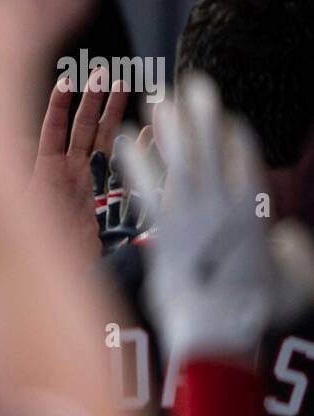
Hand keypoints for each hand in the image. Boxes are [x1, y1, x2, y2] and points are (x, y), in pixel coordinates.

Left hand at [29, 68, 128, 257]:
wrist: (56, 276)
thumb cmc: (31, 243)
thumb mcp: (16, 207)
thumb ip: (14, 173)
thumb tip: (11, 143)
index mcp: (46, 172)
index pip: (53, 130)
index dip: (59, 106)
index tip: (66, 81)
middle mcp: (69, 174)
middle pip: (83, 128)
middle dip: (93, 99)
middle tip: (105, 70)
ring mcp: (90, 184)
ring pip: (105, 140)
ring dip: (114, 113)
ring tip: (125, 83)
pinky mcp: (109, 201)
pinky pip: (127, 168)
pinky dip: (141, 149)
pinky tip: (150, 131)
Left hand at [123, 75, 277, 358]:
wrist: (215, 332)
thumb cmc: (256, 314)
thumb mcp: (293, 283)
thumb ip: (293, 254)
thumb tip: (286, 238)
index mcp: (253, 217)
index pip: (244, 163)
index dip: (234, 137)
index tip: (226, 116)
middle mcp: (220, 209)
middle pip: (211, 152)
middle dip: (202, 116)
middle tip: (194, 82)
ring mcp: (189, 218)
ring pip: (179, 162)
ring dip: (169, 129)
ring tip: (159, 98)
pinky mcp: (159, 231)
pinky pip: (145, 188)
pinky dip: (134, 162)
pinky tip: (122, 138)